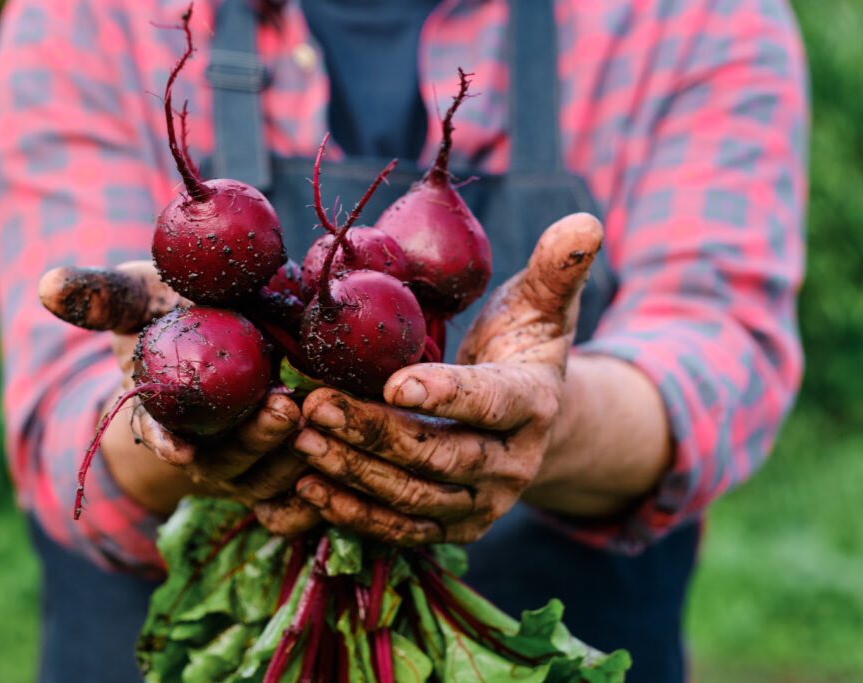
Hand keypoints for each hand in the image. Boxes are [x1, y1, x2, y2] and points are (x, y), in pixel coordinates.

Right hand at [39, 261, 319, 533]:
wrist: (206, 340)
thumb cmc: (167, 316)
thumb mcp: (135, 299)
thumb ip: (101, 296)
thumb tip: (50, 284)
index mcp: (163, 415)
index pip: (158, 435)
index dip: (165, 442)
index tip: (179, 447)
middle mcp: (203, 449)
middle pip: (227, 463)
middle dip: (253, 442)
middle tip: (283, 410)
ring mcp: (244, 465)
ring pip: (269, 480)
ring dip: (294, 457)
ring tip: (325, 420)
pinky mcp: (280, 469)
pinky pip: (295, 500)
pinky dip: (314, 493)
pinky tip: (344, 461)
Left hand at [290, 214, 602, 544]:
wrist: (530, 420)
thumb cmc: (522, 348)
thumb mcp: (542, 306)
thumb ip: (557, 269)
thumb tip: (585, 222)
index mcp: (533, 403)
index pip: (489, 402)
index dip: (444, 393)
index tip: (391, 382)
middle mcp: (513, 463)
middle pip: (440, 456)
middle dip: (375, 433)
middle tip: (316, 404)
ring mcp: (483, 503)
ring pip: (415, 499)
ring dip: (356, 473)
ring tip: (304, 439)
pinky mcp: (453, 527)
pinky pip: (403, 531)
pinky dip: (357, 514)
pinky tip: (311, 487)